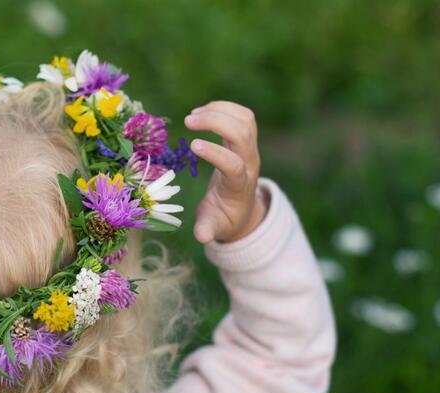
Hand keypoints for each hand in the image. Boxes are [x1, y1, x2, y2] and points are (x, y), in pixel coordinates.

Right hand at [184, 101, 265, 243]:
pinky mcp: (246, 139)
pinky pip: (242, 115)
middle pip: (243, 133)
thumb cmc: (223, 218)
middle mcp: (249, 163)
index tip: (193, 145)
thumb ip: (208, 229)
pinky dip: (222, 108)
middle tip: (188, 121)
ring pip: (245, 119)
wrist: (242, 208)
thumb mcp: (214, 226)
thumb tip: (202, 236)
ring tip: (193, 116)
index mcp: (239, 186)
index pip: (235, 164)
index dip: (216, 153)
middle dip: (216, 122)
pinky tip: (201, 113)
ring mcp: (250, 149)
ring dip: (219, 111)